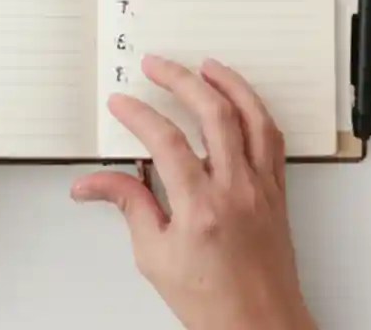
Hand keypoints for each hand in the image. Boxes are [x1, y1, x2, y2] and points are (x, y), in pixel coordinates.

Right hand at [72, 56, 315, 329]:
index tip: (122, 102)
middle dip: (182, 81)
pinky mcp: (276, 191)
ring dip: (228, 84)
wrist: (259, 323)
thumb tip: (94, 183)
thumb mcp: (155, 256)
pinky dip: (256, 111)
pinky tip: (242, 100)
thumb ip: (130, 206)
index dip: (140, 115)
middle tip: (157, 66)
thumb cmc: (212, 300)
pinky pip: (271, 138)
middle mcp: (236, 190)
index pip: (167, 143)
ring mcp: (261, 187)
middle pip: (213, 115)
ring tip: (205, 66)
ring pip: (251, 118)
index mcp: (201, 209)